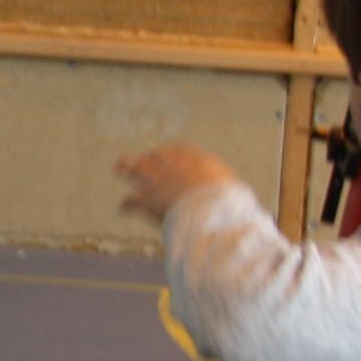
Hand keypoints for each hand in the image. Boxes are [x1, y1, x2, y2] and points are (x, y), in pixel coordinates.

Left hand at [117, 143, 240, 224]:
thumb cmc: (229, 202)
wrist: (213, 211)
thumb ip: (229, 190)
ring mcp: (158, 180)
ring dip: (127, 168)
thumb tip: (241, 199)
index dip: (169, 152)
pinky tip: (122, 207)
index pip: (177, 149)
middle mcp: (173, 165)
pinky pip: (132, 200)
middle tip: (139, 158)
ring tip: (118, 166)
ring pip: (137, 169)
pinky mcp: (147, 199)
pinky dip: (127, 204)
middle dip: (146, 157)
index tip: (165, 154)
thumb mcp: (234, 191)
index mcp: (194, 159)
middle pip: (154, 156)